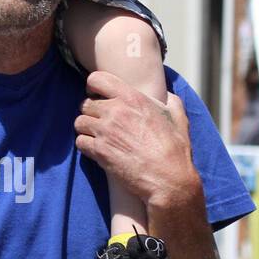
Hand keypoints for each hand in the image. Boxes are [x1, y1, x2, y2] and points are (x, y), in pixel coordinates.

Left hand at [73, 72, 197, 209]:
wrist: (169, 179)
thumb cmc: (175, 150)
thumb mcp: (179, 119)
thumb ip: (171, 102)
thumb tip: (167, 96)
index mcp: (132, 98)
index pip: (97, 79)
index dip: (93, 86)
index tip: (98, 95)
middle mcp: (115, 111)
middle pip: (85, 103)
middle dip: (91, 112)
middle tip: (102, 122)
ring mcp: (105, 131)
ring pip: (79, 122)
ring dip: (86, 129)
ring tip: (99, 137)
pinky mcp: (99, 151)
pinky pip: (80, 141)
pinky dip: (86, 145)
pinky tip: (97, 149)